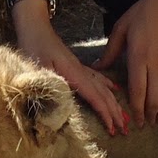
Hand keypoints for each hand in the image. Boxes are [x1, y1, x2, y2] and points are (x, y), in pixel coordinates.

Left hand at [15, 20, 127, 135]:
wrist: (34, 27)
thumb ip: (50, 85)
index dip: (105, 113)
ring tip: (123, 116)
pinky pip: (97, 78)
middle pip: (103, 94)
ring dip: (113, 102)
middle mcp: (82, 71)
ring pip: (102, 87)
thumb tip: (62, 105)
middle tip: (124, 129)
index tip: (112, 128)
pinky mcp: (76, 66)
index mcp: (74, 73)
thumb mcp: (37, 68)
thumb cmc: (33, 46)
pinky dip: (107, 86)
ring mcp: (80, 68)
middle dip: (115, 112)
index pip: (94, 96)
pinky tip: (114, 89)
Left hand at [96, 0, 157, 126]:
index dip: (135, 110)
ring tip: (157, 119)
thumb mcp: (123, 27)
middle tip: (144, 124)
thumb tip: (98, 67)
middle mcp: (157, 66)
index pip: (137, 92)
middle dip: (149, 116)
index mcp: (139, 57)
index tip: (133, 120)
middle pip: (154, 100)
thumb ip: (110, 50)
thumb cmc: (147, 10)